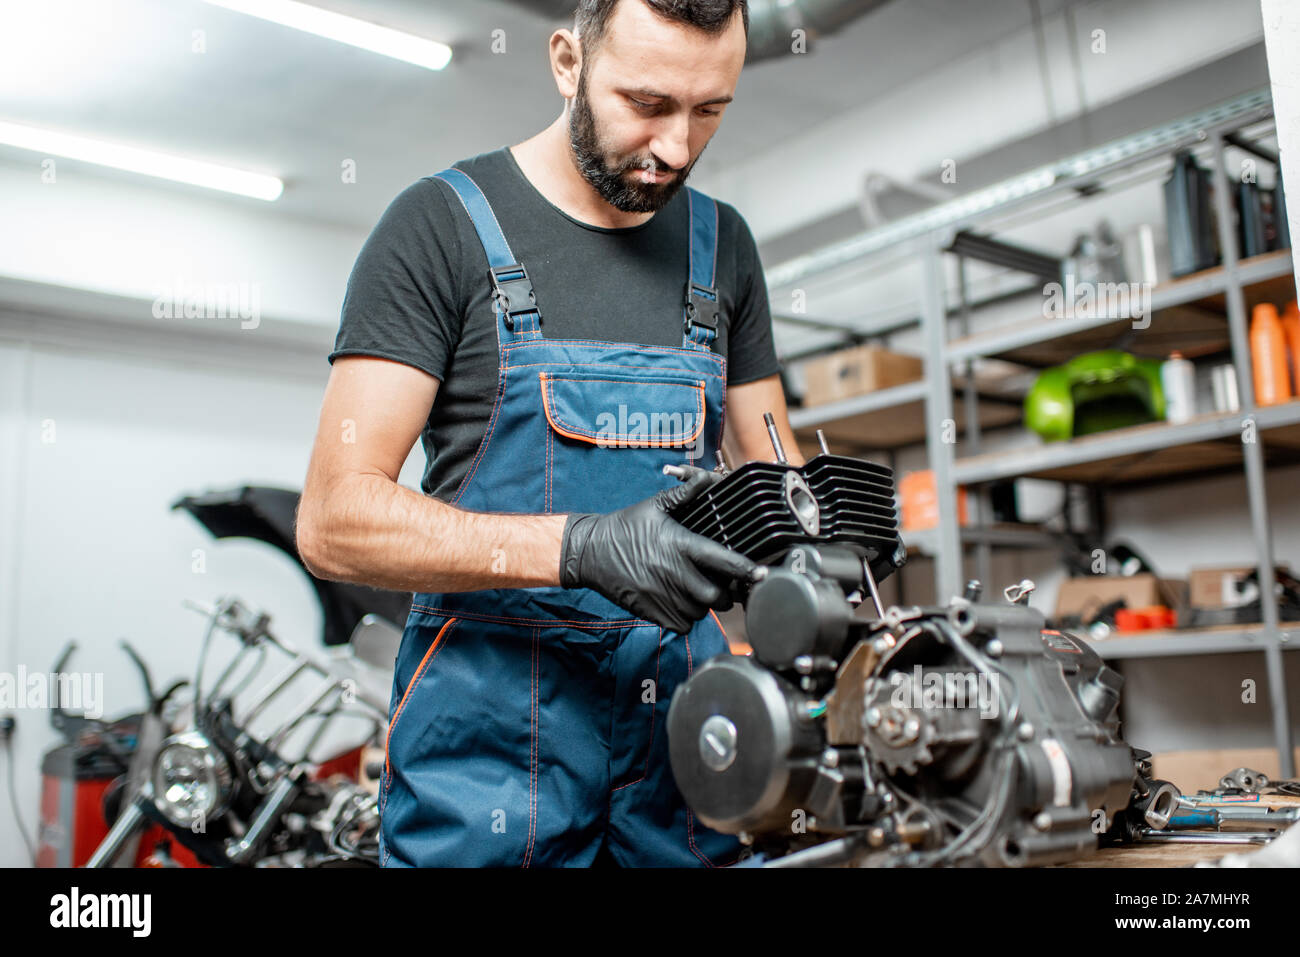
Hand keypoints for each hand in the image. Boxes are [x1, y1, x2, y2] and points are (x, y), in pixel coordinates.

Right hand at [559, 470, 756, 632]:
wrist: (590, 552)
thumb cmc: (624, 527)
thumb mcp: (654, 505)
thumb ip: (685, 494)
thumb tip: (706, 479)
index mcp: (680, 545)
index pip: (723, 561)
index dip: (746, 570)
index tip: (761, 574)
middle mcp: (674, 574)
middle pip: (717, 596)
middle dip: (725, 593)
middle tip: (722, 583)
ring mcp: (663, 597)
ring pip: (701, 612)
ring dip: (705, 605)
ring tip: (698, 590)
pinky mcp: (653, 613)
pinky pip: (683, 624)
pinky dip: (687, 618)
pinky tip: (682, 602)